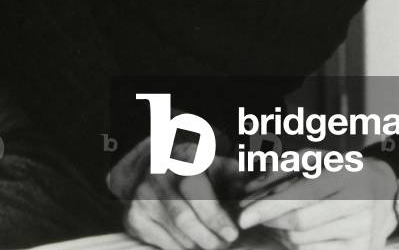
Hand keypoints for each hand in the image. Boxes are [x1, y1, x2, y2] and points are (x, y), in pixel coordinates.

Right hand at [108, 136, 242, 249]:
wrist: (152, 167)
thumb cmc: (194, 170)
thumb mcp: (216, 165)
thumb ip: (239, 176)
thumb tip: (265, 185)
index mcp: (179, 158)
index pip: (195, 189)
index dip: (214, 215)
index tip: (232, 233)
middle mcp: (156, 176)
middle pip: (184, 217)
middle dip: (209, 238)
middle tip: (225, 243)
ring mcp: (141, 198)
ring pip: (176, 235)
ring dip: (199, 245)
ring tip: (213, 242)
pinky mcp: (133, 219)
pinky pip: (164, 246)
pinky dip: (183, 249)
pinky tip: (194, 242)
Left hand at [236, 159, 398, 249]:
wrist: (387, 191)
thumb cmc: (341, 170)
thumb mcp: (315, 158)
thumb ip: (281, 169)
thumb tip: (249, 190)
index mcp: (343, 174)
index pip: (298, 196)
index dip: (267, 208)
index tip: (243, 216)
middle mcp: (356, 205)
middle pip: (297, 224)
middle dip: (270, 222)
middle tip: (256, 215)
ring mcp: (361, 233)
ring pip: (302, 243)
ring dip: (280, 235)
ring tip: (278, 221)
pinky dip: (297, 246)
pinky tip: (295, 234)